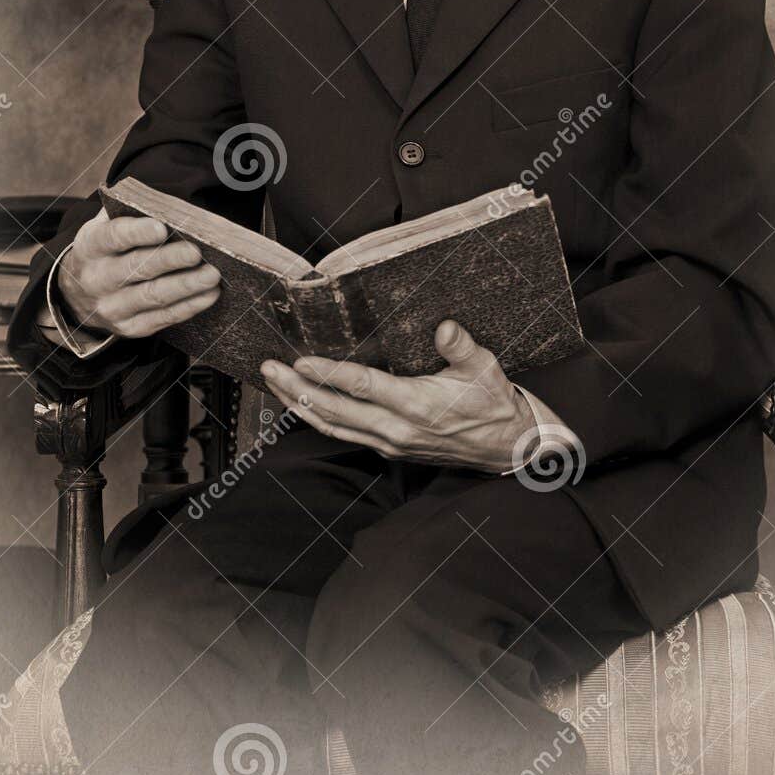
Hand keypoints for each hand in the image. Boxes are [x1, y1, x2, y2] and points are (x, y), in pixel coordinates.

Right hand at [56, 210, 220, 338]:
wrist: (79, 295)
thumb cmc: (105, 251)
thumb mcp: (104, 226)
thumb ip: (130, 212)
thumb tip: (169, 205)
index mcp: (91, 247)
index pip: (113, 237)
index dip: (138, 233)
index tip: (161, 228)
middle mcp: (97, 279)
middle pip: (137, 268)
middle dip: (170, 260)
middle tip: (196, 252)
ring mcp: (113, 307)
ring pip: (153, 296)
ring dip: (186, 285)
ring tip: (212, 274)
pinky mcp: (131, 328)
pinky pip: (164, 317)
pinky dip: (189, 305)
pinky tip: (209, 293)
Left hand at [260, 320, 537, 472]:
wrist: (505, 447)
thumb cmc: (493, 403)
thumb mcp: (485, 369)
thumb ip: (461, 347)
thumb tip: (445, 327)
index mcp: (416, 405)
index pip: (364, 388)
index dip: (330, 375)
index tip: (301, 361)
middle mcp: (396, 428)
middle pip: (335, 411)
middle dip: (297, 390)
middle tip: (269, 368)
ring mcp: (389, 442)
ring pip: (333, 427)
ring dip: (300, 405)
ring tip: (274, 383)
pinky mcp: (388, 447)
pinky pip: (344, 434)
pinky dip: (318, 418)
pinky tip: (302, 403)